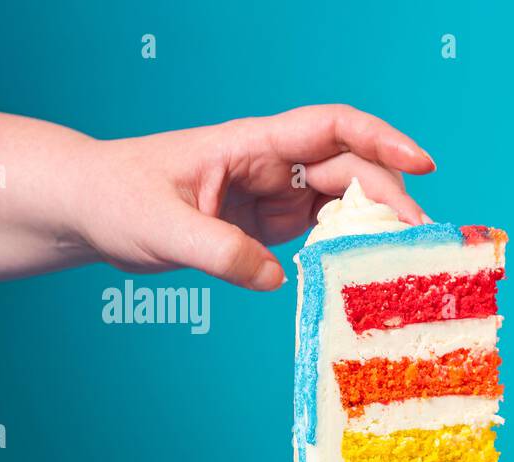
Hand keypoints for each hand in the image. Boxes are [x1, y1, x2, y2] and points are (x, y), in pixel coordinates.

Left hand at [75, 104, 435, 289]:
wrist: (92, 209)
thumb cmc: (117, 198)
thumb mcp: (162, 227)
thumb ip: (220, 253)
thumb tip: (279, 280)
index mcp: (253, 144)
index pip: (331, 128)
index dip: (382, 141)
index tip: (422, 166)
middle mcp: (274, 164)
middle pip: (352, 169)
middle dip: (392, 199)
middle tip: (421, 240)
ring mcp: (276, 194)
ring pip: (345, 201)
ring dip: (377, 226)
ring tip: (406, 260)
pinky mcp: (271, 224)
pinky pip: (325, 231)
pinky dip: (351, 249)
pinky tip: (367, 272)